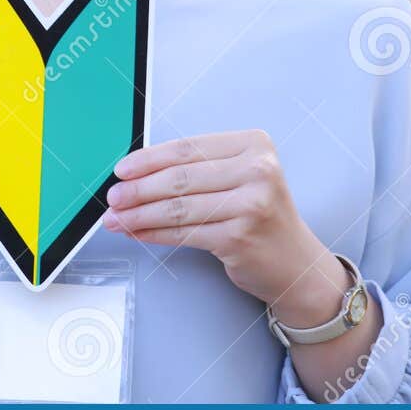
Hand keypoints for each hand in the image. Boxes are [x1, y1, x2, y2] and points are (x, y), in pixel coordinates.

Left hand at [101, 128, 349, 325]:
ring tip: (118, 217)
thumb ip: (198, 168)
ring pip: (178, 207)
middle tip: (114, 196)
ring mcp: (251, 204)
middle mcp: (257, 171)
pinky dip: (154, 233)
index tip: (123, 169)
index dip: (148, 159)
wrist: (296, 264)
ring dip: (140, 213)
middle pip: (180, 177)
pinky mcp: (240, 237)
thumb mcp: (239, 178)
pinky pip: (184, 233)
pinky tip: (138, 231)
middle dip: (138, 188)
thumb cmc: (261, 216)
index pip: (187, 148)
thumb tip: (138, 173)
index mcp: (254, 145)